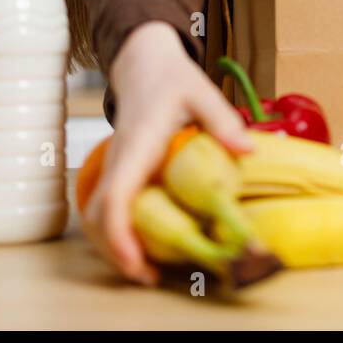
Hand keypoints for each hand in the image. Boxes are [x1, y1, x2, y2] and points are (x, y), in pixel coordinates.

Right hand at [79, 21, 252, 284]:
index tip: (137, 262)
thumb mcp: (201, 92)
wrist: (144, 65)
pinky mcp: (117, 173)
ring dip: (114, 246)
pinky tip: (144, 245)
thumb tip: (247, 150)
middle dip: (116, 252)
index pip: (116, 196)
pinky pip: (107, 209)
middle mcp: (118, 160)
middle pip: (98, 217)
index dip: (120, 234)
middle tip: (149, 276)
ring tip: (146, 269)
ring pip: (95, 217)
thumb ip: (223, 120)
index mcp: (137, 144)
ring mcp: (113, 167)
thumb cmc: (172, 79)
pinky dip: (117, 233)